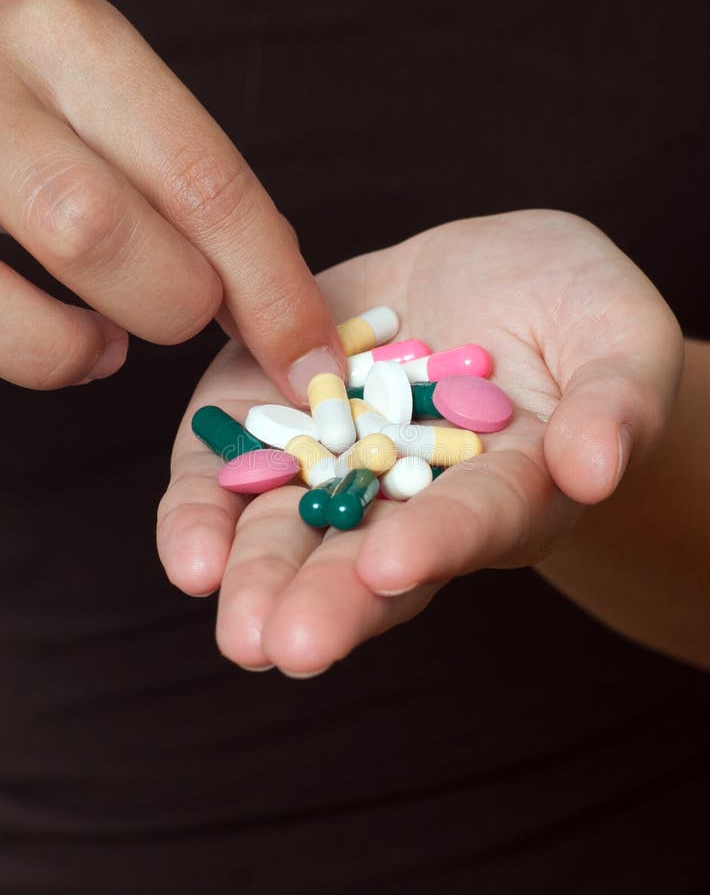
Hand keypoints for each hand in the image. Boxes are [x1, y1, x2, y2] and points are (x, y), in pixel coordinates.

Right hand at [0, 0, 342, 396]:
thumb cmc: (3, 75)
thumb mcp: (79, 72)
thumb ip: (160, 159)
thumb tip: (258, 275)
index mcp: (61, 26)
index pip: (204, 176)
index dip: (273, 288)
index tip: (313, 361)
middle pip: (115, 227)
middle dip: (181, 304)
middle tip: (188, 312)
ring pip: (48, 275)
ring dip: (105, 338)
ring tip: (113, 341)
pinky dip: (42, 354)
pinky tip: (59, 337)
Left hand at [157, 210, 682, 675]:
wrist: (490, 275)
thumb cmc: (573, 308)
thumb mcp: (618, 337)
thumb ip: (616, 403)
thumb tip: (595, 469)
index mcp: (502, 488)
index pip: (474, 519)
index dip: (438, 541)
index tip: (394, 567)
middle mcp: (411, 496)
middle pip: (370, 553)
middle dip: (329, 599)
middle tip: (286, 646)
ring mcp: (336, 459)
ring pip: (292, 526)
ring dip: (258, 574)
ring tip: (234, 622)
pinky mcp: (276, 416)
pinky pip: (232, 469)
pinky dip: (206, 508)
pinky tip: (190, 554)